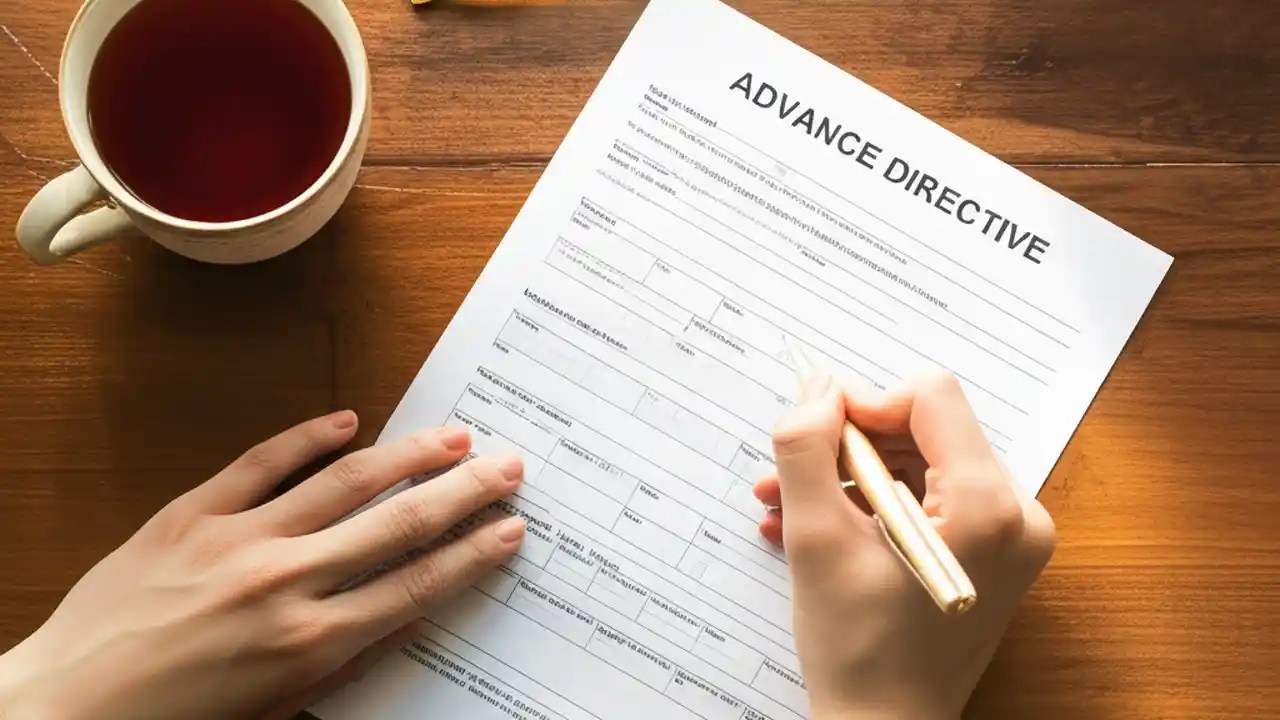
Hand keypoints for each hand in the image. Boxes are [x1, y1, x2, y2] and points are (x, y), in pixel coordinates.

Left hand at [0, 412, 526, 719]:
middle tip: (507, 467)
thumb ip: (344, 658)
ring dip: (408, 456)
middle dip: (463, 494)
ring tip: (452, 437)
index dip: (472, 553)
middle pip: (397, 524)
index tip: (509, 528)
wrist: (68, 707)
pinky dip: (308, 437)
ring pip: (344, 481)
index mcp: (309, 642)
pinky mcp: (191, 514)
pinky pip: (261, 462)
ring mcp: (237, 539)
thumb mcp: (277, 705)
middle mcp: (284, 583)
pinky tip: (349, 420)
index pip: (416, 584)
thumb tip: (402, 609)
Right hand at [755, 373, 1054, 719]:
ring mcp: (1011, 537)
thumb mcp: (815, 540)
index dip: (864, 402)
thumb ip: (807, 451)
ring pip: (923, 462)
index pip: (930, 398)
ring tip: (788, 504)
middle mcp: (1018, 515)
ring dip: (852, 474)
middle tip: (789, 473)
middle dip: (849, 445)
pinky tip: (818, 524)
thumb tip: (817, 388)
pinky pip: (932, 497)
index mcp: (989, 508)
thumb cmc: (858, 652)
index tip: (814, 429)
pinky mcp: (994, 553)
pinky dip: (875, 502)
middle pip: (927, 430)